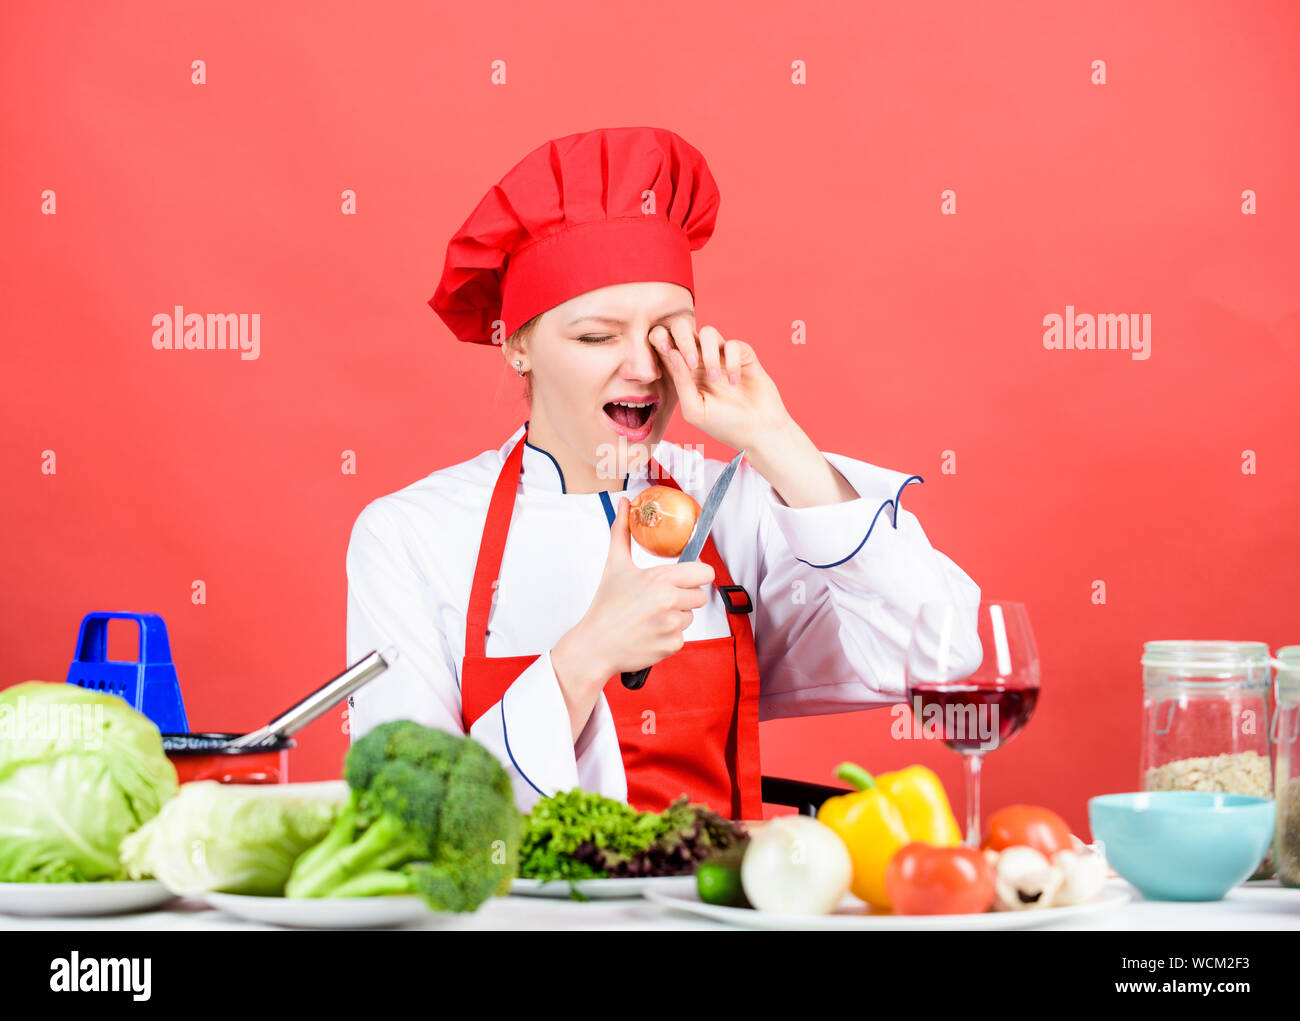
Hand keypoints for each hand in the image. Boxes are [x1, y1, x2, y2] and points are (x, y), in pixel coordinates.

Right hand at [572, 496, 715, 681]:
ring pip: (690, 616)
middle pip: (700, 596)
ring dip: (676, 616)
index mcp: (661, 579)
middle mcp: (670, 601)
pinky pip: (682, 636)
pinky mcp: (672, 645)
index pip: (704, 572)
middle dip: (685, 596)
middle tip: (662, 598)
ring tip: (651, 616)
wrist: (595, 645)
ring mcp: (672, 625)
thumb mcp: (615, 565)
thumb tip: (624, 505)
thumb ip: (623, 532)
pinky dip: (669, 635)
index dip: (697, 573)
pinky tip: (650, 632)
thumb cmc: (605, 606)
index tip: (686, 576)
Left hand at [651, 322, 794, 453]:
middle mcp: (701, 360)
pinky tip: (735, 381)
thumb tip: (672, 352)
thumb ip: (681, 382)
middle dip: (683, 338)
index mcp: (683, 373)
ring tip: (715, 378)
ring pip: (708, 332)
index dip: (660, 340)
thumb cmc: (723, 425)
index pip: (665, 345)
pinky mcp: (743, 355)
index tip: (666, 351)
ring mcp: (722, 357)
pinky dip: (732, 361)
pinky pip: (732, 344)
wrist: (758, 431)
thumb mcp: (694, 410)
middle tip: (692, 363)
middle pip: (683, 329)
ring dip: (709, 353)